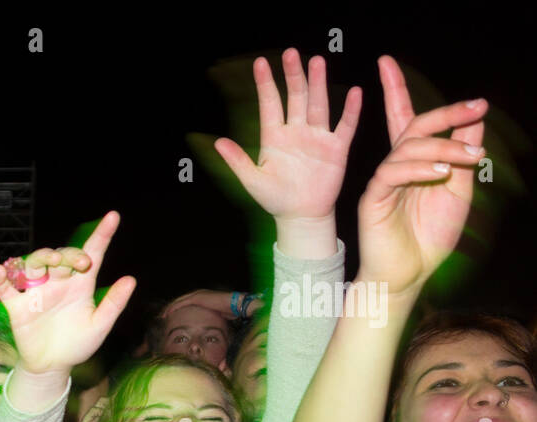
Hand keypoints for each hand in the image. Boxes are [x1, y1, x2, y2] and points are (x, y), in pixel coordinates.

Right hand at [0, 213, 135, 374]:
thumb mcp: (99, 326)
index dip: (102, 235)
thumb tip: (131, 279)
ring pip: (34, 264)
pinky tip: (0, 270)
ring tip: (53, 261)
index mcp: (80, 285)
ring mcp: (36, 293)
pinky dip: (1, 279)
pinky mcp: (17, 306)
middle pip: (61, 256)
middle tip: (81, 263)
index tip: (114, 217)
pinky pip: (6, 288)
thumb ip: (113, 304)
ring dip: (42, 257)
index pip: (92, 255)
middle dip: (70, 253)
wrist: (53, 366)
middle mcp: (57, 283)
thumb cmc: (78, 344)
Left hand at [215, 50, 360, 224]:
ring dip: (318, 84)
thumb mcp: (252, 180)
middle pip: (295, 97)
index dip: (265, 84)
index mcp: (274, 137)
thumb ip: (237, 160)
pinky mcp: (336, 148)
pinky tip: (354, 92)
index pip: (269, 104)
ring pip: (317, 105)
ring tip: (318, 61)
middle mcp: (296, 132)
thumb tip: (218, 142)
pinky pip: (345, 126)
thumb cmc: (275, 199)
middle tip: (291, 53)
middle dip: (293, 75)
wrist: (301, 216)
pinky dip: (350, 111)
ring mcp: (317, 138)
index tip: (261, 63)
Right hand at [356, 57, 486, 300]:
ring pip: (409, 147)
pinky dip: (421, 168)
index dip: (395, 89)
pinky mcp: (373, 198)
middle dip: (445, 113)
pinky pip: (393, 172)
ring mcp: (382, 181)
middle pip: (412, 126)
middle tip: (477, 107)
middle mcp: (394, 167)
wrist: (407, 275)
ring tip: (472, 159)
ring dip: (445, 148)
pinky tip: (442, 173)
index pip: (404, 120)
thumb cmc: (428, 238)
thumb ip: (463, 157)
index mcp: (411, 163)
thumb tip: (474, 121)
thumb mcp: (458, 192)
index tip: (388, 62)